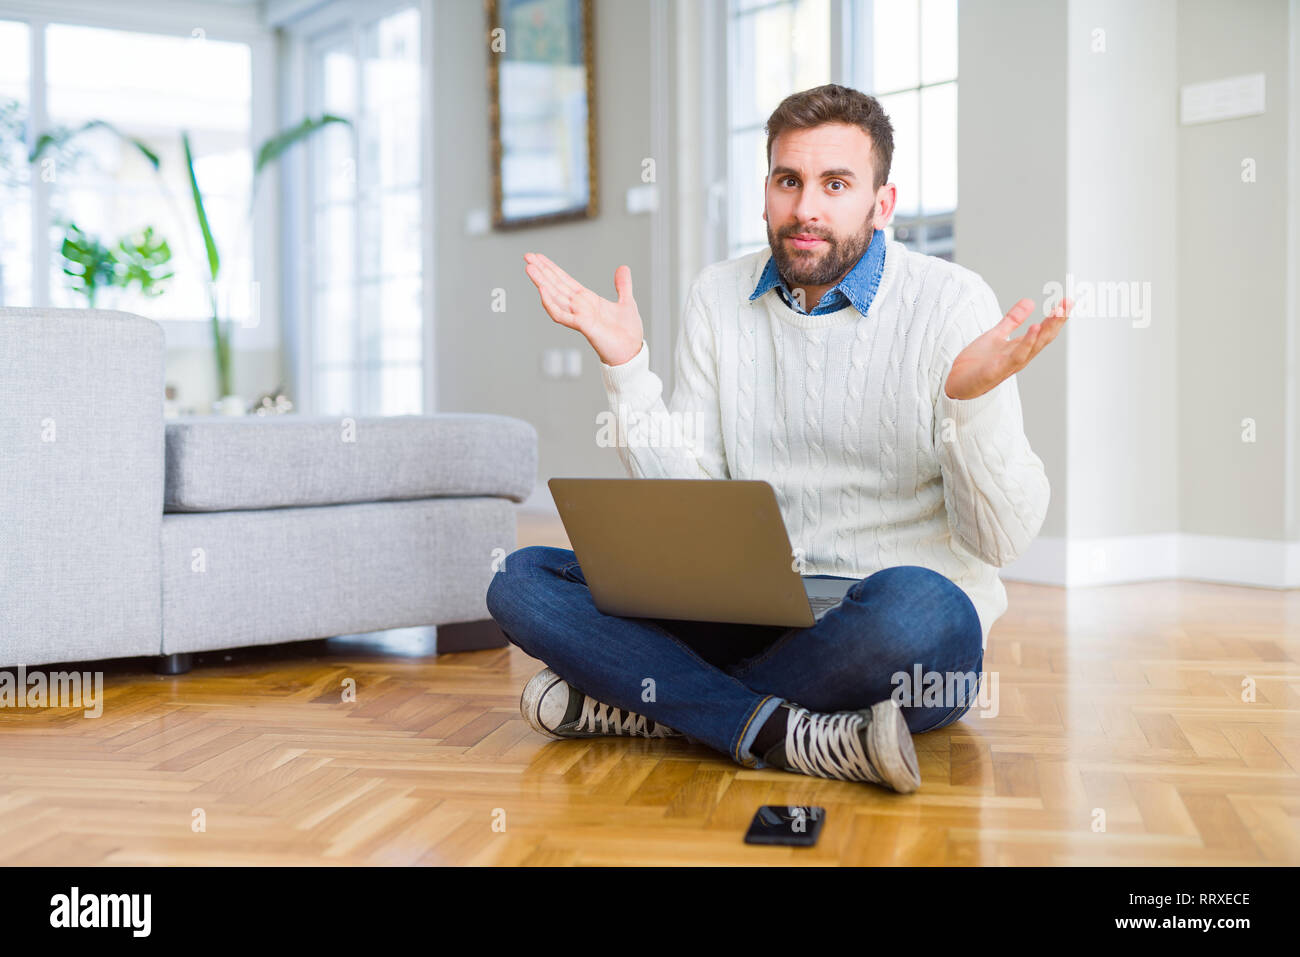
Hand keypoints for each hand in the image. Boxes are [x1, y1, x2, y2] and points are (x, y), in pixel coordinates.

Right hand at [523, 252, 644, 365]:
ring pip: (554, 296)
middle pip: (556, 285)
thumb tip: (623, 268)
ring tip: (530, 268)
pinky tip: (542, 290)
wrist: (632, 352)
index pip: (565, 281)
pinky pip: (561, 314)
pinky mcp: (582, 325)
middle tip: (527, 257)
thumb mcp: (627, 302)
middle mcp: (580, 307)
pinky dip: (550, 303)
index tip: (540, 257)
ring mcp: (579, 316)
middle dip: (542, 271)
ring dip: (541, 282)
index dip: (552, 268)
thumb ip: (623, 285)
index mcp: (588, 300)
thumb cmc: (628, 333)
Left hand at [944, 296, 1070, 399]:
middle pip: (1044, 337)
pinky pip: (1016, 356)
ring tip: (1057, 311)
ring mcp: (1010, 365)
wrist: (956, 383)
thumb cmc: (977, 364)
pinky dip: (1027, 342)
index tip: (1068, 300)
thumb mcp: (995, 335)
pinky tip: (1034, 327)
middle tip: (1068, 302)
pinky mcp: (997, 371)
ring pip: (1035, 346)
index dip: (1056, 316)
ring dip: (1047, 329)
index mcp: (1021, 348)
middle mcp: (1021, 357)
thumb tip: (1030, 301)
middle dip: (1057, 320)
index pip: (1044, 331)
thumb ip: (1012, 320)